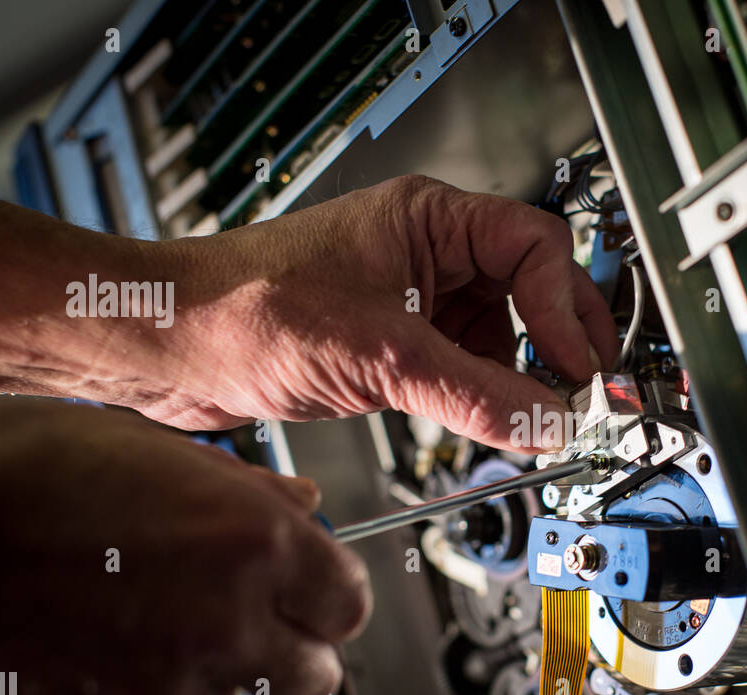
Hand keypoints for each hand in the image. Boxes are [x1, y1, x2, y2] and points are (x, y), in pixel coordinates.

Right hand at [0, 402, 369, 694]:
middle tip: (242, 618)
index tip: (306, 588)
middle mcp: (225, 628)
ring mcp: (162, 693)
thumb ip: (242, 489)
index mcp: (256, 547)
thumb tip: (302, 505)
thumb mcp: (146, 447)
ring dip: (193, 669)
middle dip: (289, 654)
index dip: (327, 597)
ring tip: (123, 611)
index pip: (350, 606)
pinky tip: (69, 643)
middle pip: (312, 680)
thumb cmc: (11, 471)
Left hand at [141, 175, 618, 448]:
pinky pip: (458, 368)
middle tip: (578, 391)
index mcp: (427, 220)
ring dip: (513, 378)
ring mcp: (406, 300)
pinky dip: (477, 398)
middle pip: (526, 291)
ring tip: (522, 416)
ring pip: (495, 337)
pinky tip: (478, 421)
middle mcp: (423, 254)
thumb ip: (474, 393)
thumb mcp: (379, 355)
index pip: (534, 248)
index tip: (576, 365)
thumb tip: (545, 421)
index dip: (565, 306)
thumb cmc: (242, 311)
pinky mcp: (388, 344)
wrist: (168, 350)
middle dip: (552, 342)